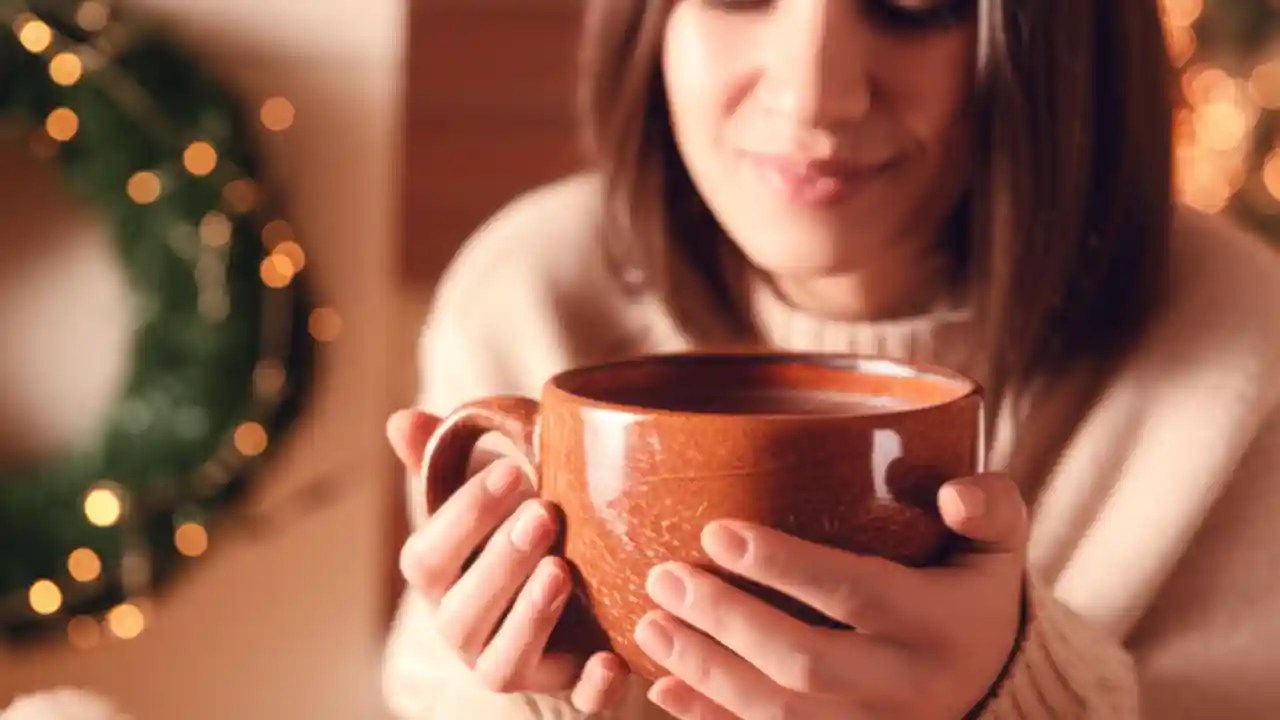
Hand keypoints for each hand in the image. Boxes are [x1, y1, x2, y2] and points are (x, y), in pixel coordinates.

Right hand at [388, 409, 629, 712]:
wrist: (567, 613)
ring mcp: (513, 666)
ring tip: (562, 573)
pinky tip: (611, 660)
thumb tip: (401, 419)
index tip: (510, 471)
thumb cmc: (515, 541)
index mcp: (443, 582)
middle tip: (543, 515)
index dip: (463, 517)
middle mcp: (467, 631)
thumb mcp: (487, 499)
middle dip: (500, 562)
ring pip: (503, 663)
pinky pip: (575, 704)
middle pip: (463, 612)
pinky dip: (591, 687)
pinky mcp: (567, 693)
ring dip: (530, 619)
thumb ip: (445, 462)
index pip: (427, 559)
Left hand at [636, 473, 1027, 719]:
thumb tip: (954, 494)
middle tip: (664, 576)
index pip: (855, 592)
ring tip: (650, 625)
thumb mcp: (997, 549)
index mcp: (939, 625)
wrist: (995, 688)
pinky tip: (664, 688)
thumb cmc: (975, 595)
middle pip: (803, 663)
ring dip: (705, 672)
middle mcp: (905, 688)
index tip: (717, 531)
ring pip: (778, 714)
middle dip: (725, 621)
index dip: (784, 565)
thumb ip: (991, 507)